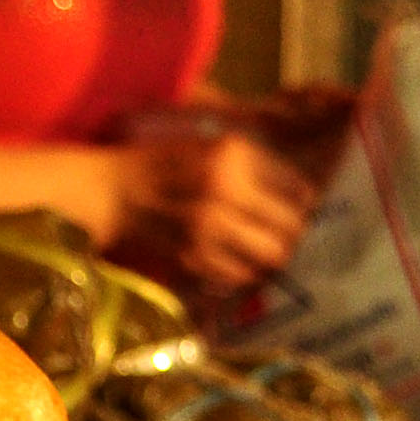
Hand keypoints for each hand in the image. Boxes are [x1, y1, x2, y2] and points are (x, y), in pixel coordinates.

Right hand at [117, 123, 320, 291]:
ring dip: (273, 256)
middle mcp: (225, 191)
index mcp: (233, 156)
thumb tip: (303, 197)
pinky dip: (245, 272)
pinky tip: (238, 261)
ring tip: (267, 251)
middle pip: (290, 226)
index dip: (306, 203)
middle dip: (295, 233)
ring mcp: (208, 227)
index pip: (297, 189)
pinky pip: (239, 274)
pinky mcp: (192, 256)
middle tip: (289, 234)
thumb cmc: (164, 162)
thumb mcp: (213, 146)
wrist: (113, 191)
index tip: (302, 209)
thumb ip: (256, 165)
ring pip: (269, 256)